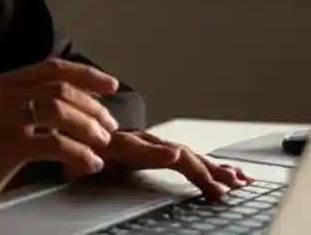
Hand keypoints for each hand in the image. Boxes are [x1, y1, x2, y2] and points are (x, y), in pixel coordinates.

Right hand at [0, 58, 123, 216]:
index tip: (111, 85)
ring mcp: (5, 118)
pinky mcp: (8, 145)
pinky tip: (89, 163)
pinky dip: (79, 154)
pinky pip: (55, 144)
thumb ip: (28, 105)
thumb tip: (74, 109)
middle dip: (93, 106)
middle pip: (62, 89)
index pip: (53, 67)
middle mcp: (5, 94)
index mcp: (4, 83)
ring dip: (89, 127)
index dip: (86, 74)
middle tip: (110, 125)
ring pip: (61, 112)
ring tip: (102, 143)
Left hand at [63, 130, 252, 199]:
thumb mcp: (72, 156)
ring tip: (239, 180)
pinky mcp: (160, 151)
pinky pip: (190, 158)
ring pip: (190, 156)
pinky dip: (212, 167)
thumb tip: (82, 164)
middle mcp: (143, 142)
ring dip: (215, 168)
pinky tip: (231, 174)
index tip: (177, 155)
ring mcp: (154, 146)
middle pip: (178, 154)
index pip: (143, 147)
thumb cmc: (75, 146)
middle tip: (225, 183)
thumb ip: (79, 159)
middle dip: (202, 168)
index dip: (159, 152)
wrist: (77, 126)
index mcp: (120, 143)